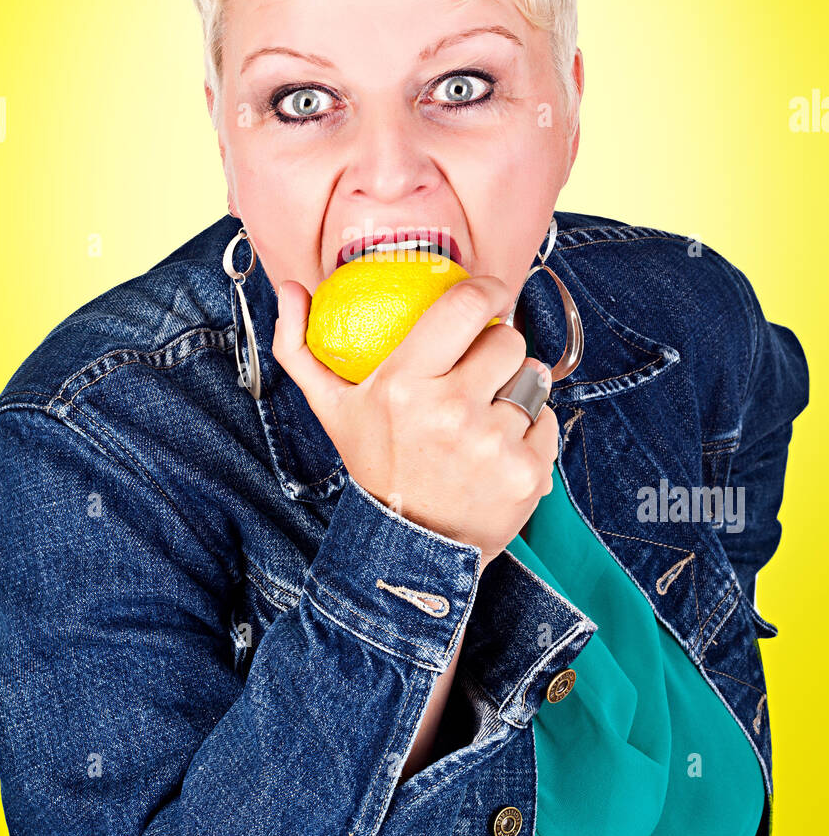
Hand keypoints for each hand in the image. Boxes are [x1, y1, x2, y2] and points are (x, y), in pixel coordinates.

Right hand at [272, 275, 558, 570]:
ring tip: (486, 415)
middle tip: (478, 372)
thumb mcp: (330, 408)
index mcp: (404, 383)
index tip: (491, 291)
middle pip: (508, 341)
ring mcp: (492, 443)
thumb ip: (299, 345)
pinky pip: (547, 421)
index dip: (488, 288)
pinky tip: (501, 447)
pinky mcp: (526, 470)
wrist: (408, 547)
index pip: (466, 307)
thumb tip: (289, 288)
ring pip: (532, 380)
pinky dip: (531, 431)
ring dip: (515, 391)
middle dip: (498, 348)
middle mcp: (450, 411)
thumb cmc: (375, 467)